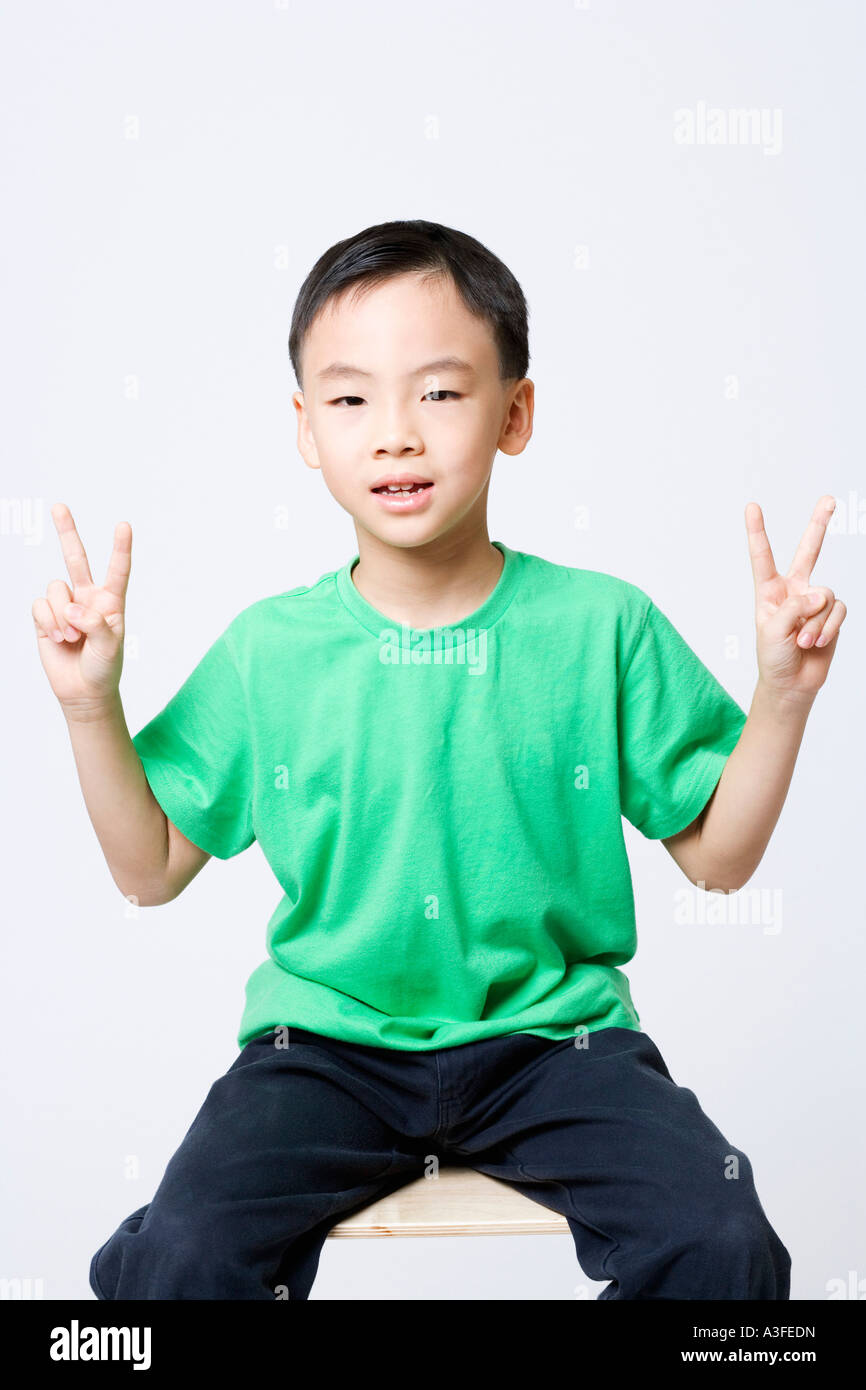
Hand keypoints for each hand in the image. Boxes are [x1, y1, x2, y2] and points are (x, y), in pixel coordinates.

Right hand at [32, 503, 131, 714]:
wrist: (83, 691)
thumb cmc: (104, 669)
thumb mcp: (110, 648)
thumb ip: (95, 624)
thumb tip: (72, 608)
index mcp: (111, 602)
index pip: (117, 570)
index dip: (120, 548)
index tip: (124, 525)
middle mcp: (87, 598)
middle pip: (76, 559)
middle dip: (67, 532)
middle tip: (59, 506)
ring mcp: (65, 606)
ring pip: (55, 590)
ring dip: (61, 616)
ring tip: (72, 638)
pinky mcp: (46, 618)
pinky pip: (40, 606)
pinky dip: (48, 622)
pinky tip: (58, 639)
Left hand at [746, 494, 845, 704]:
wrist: (792, 684)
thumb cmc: (773, 657)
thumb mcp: (773, 630)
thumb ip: (795, 607)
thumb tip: (822, 594)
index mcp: (769, 591)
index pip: (763, 557)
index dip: (757, 531)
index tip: (752, 507)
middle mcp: (794, 591)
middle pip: (809, 552)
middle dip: (819, 525)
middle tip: (828, 499)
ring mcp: (815, 602)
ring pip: (825, 597)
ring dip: (815, 622)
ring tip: (803, 641)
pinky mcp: (833, 615)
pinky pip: (838, 612)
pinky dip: (828, 628)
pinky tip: (816, 642)